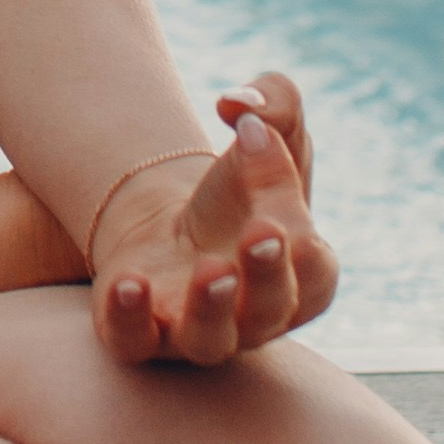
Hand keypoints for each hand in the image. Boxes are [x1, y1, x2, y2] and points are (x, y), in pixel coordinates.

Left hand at [81, 73, 337, 366]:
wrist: (167, 223)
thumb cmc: (237, 189)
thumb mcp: (267, 131)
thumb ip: (276, 103)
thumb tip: (240, 105)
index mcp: (300, 277)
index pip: (314, 268)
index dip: (304, 241)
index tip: (285, 207)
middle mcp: (253, 317)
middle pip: (269, 312)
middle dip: (268, 276)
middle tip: (261, 234)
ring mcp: (194, 331)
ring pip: (209, 340)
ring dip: (211, 309)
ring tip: (210, 270)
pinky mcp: (139, 332)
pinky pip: (134, 341)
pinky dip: (130, 319)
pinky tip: (128, 283)